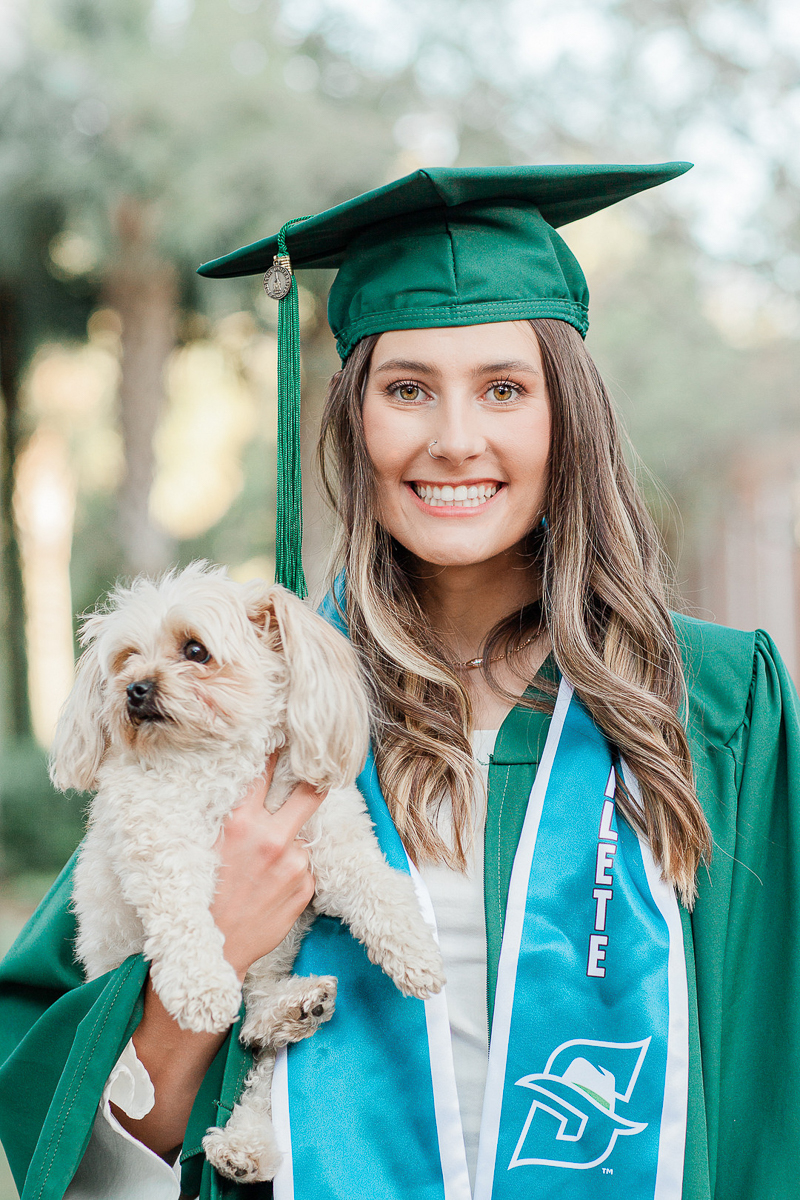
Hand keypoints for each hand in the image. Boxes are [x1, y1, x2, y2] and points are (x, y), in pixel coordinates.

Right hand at [211, 754, 325, 980]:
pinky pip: (305, 868)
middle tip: (319, 773)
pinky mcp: (306, 887)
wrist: (214, 952)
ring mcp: (294, 863)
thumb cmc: (202, 897)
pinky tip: (270, 889)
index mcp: (241, 823)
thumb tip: (245, 784)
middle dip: (314, 781)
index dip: (277, 752)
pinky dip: (293, 872)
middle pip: (309, 793)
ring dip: (291, 843)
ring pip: (303, 837)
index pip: (266, 772)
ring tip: (263, 868)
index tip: (288, 738)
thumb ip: (228, 817)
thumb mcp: (203, 847)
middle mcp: (271, 838)